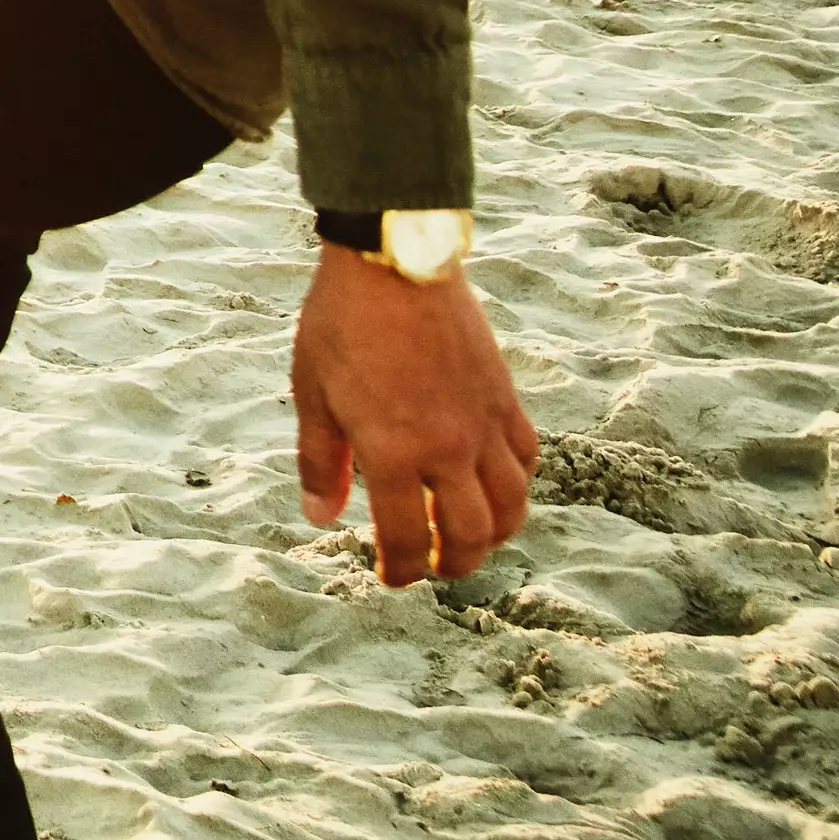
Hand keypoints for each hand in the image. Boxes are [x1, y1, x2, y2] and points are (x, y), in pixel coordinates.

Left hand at [293, 251, 536, 583]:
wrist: (395, 262)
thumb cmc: (342, 323)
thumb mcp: (313, 392)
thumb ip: (320, 460)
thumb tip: (321, 517)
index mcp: (395, 452)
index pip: (407, 538)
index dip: (400, 568)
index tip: (391, 577)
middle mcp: (449, 447)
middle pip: (471, 535)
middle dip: (453, 564)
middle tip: (433, 569)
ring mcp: (484, 424)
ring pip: (511, 505)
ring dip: (494, 536)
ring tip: (469, 541)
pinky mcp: (506, 398)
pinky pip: (526, 459)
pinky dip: (516, 486)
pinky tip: (496, 488)